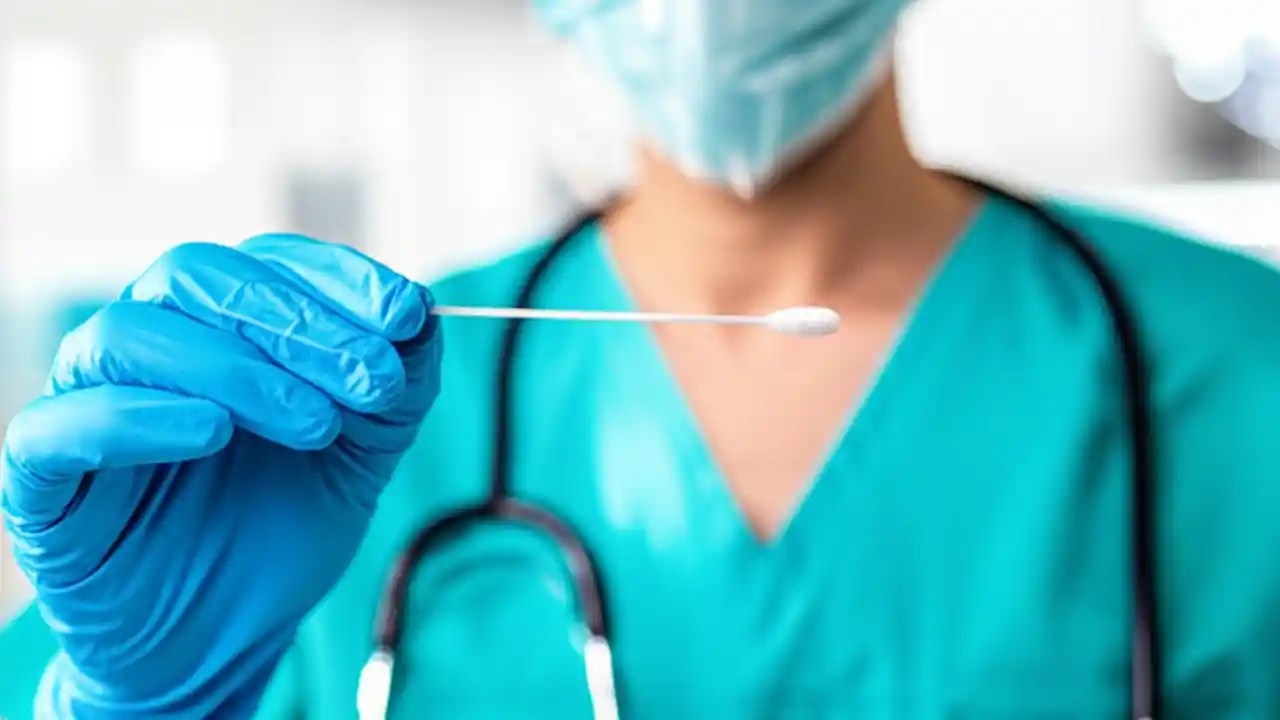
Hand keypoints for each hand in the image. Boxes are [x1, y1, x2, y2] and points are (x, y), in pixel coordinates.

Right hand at [1, 234, 441, 716]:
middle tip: (373, 378)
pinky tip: (213, 433)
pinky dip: (138, 415)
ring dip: (236, 368)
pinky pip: (60, 425)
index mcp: (220, 330)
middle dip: (298, 320)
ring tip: (317, 425)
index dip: (336, 279)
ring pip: (131, 336)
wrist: (224, 635)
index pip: (265, 265)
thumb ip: (395, 385)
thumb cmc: (283, 529)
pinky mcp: (42, 477)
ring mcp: (88, 403)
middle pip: (195, 278)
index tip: (406, 314)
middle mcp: (149, 347)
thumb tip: (422, 309)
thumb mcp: (362, 454)